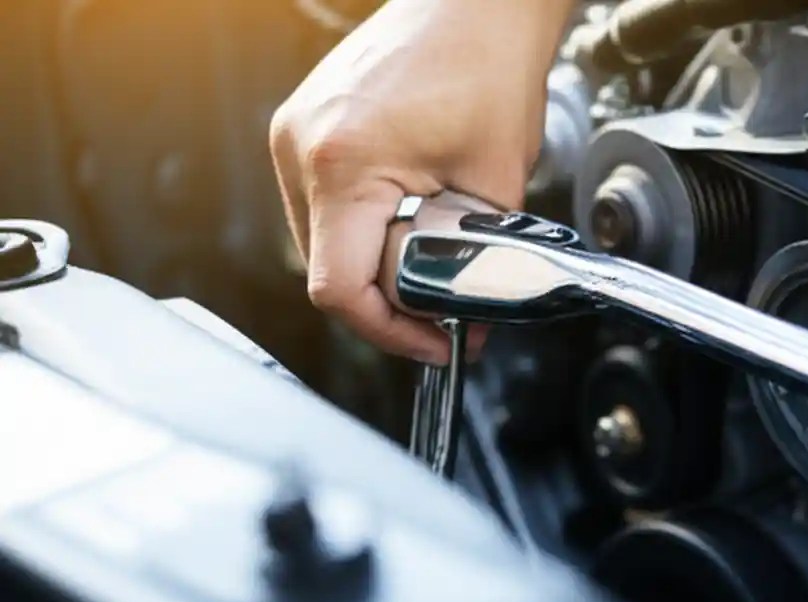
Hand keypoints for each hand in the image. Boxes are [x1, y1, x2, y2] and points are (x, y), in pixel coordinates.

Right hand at [269, 0, 572, 362]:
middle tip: (442, 310)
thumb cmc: (487, 63)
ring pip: (322, 241)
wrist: (476, 2)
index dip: (390, 332)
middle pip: (326, 269)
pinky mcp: (304, 126)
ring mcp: (295, 133)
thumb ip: (480, 261)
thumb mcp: (495, 182)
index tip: (434, 343)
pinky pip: (322, 203)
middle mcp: (300, 146)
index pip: (338, 289)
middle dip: (388, 301)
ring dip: (374, 264)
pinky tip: (404, 223)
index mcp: (341, 162)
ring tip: (428, 261)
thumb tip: (469, 319)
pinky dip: (362, 227)